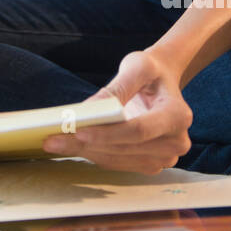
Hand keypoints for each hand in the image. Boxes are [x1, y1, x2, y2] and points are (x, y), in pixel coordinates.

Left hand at [42, 48, 192, 174]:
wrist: (161, 82)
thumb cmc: (150, 71)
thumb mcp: (138, 66)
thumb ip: (117, 87)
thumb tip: (89, 110)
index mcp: (178, 116)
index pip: (138, 131)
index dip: (108, 134)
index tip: (78, 130)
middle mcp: (176, 142)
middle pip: (124, 148)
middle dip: (87, 144)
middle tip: (52, 139)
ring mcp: (165, 158)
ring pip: (117, 159)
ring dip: (85, 152)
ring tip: (55, 142)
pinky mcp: (150, 164)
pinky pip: (117, 163)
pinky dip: (93, 154)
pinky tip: (71, 145)